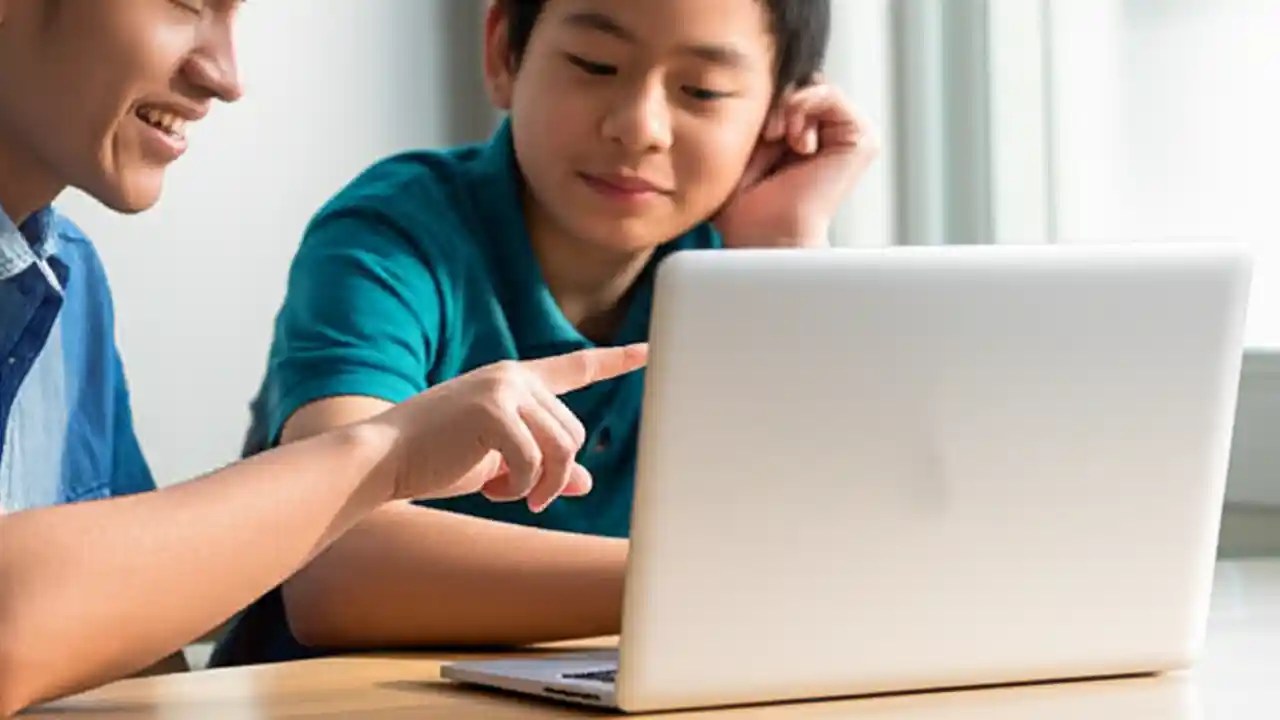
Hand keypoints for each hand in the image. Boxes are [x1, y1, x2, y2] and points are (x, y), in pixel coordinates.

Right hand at [366, 345, 647, 512]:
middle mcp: (514, 377)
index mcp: (515, 380)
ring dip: (540, 485)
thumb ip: (542, 464)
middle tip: (520, 494)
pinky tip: (494, 491)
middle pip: (574, 433)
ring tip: (506, 491)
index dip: (617, 361)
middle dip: (554, 474)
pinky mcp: (492, 410)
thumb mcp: (497, 463)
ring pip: (562, 449)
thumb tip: (584, 482)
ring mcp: (503, 389)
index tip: (650, 350)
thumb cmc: (434, 460)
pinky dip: (521, 488)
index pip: (576, 367)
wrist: (381, 459)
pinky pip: (534, 462)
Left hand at [714, 80, 879, 247]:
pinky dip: (804, 108)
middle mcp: (829, 135)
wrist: (765, 235)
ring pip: (812, 86)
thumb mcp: (741, 145)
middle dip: (777, 102)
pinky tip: (795, 140)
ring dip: (788, 107)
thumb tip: (765, 75)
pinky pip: (829, 94)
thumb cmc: (746, 205)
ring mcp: (848, 136)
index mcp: (804, 137)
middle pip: (799, 83)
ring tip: (777, 138)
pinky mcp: (861, 139)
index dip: (766, 100)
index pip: (786, 90)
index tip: (754, 132)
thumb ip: (757, 111)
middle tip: (766, 135)